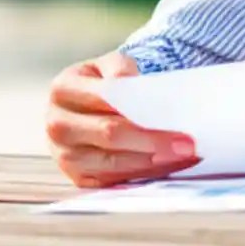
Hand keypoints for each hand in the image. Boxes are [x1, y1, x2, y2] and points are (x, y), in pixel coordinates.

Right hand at [46, 52, 199, 187]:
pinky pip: (113, 180)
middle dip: (153, 140)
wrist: (81, 108)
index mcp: (63, 89)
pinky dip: (144, 175)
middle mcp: (57, 123)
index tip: (174, 116)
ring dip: (153, 162)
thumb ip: (121, 69)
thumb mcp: (108, 65)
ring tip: (184, 157)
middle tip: (187, 144)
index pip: (105, 98)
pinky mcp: (76, 177)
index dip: (140, 107)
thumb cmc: (100, 84)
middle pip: (110, 134)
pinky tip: (167, 166)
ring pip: (113, 163)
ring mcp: (64, 154)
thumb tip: (136, 86)